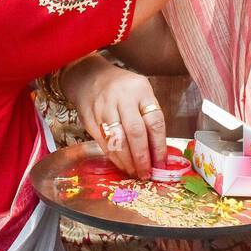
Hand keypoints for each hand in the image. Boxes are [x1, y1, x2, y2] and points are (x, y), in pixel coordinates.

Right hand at [65, 62, 166, 178]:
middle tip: (146, 173)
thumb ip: (149, 119)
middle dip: (142, 157)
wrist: (89, 77)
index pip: (154, 121)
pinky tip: (121, 165)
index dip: (159, 146)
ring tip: (134, 172)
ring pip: (117, 140)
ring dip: (127, 161)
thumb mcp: (141, 94)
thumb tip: (158, 154)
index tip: (161, 163)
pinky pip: (103, 142)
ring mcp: (103, 107)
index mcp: (141, 90)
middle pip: (135, 132)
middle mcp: (122, 97)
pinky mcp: (89, 118)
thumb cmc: (122, 90)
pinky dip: (114, 157)